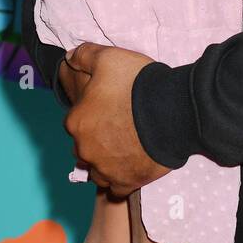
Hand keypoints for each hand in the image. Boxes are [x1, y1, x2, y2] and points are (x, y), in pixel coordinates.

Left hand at [61, 43, 171, 197]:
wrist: (173, 111)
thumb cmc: (138, 84)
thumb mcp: (108, 58)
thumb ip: (84, 56)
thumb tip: (68, 58)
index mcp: (77, 121)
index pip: (77, 120)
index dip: (93, 113)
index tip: (109, 107)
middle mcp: (85, 149)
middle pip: (85, 147)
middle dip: (98, 139)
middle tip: (120, 126)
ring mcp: (104, 169)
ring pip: (97, 169)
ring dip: (107, 161)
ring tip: (126, 147)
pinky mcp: (125, 182)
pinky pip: (117, 187)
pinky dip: (122, 178)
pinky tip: (132, 166)